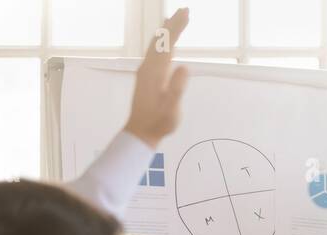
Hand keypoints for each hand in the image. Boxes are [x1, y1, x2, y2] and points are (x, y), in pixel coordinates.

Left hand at [124, 9, 189, 148]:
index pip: (167, 44)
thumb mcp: (172, 110)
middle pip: (160, 40)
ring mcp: (145, 70)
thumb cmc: (159, 122)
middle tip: (184, 9)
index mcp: (155, 72)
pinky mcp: (146, 75)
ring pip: (155, 44)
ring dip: (166, 30)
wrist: (140, 131)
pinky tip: (163, 40)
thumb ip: (177, 89)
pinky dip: (161, 41)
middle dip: (173, 24)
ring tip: (174, 18)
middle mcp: (148, 67)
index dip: (177, 28)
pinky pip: (154, 51)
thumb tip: (185, 67)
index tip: (186, 14)